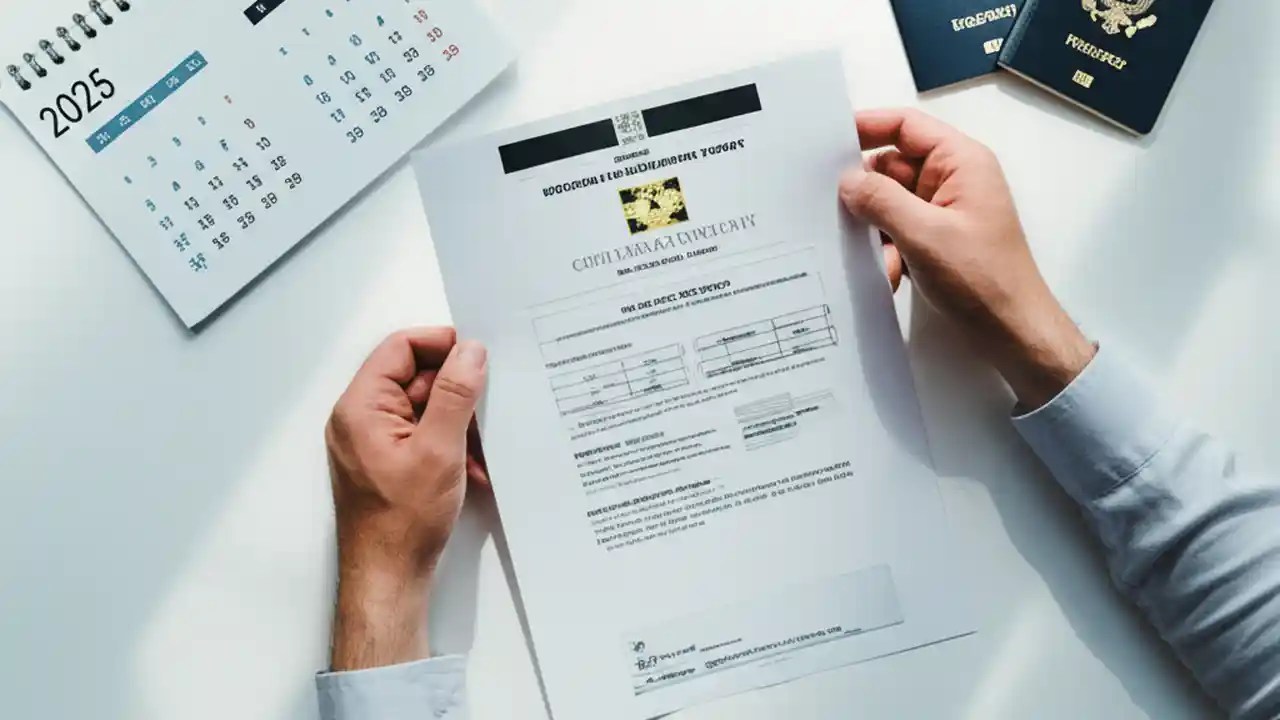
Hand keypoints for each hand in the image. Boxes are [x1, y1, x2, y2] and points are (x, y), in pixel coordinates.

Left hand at [325, 327, 487, 670]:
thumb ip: (455, 394)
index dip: (441, 345)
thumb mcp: (439, 449)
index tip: (478, 353)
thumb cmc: (402, 523)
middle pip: (415, 377)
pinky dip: (451, 445)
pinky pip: (424, 435)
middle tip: (490, 405)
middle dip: (457, 393)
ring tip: (481, 448)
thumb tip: (471, 351)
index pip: (400, 348)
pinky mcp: (389, 462)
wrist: (388, 578)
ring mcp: (375, 442)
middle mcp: (362, 419)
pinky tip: (473, 469)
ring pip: (425, 408)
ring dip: (459, 423)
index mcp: (361, 407)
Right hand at [841, 108, 1094, 408]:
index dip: (867, 127)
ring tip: (881, 258)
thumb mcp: (924, 235)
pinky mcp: (936, 239)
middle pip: (890, 167)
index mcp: (960, 162)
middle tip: (837, 214)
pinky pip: (897, 231)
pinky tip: (891, 274)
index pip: (906, 126)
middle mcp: (952, 180)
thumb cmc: (982, 279)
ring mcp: (943, 210)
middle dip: (867, 195)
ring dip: (877, 231)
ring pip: (889, 204)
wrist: (1012, 331)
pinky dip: (887, 250)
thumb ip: (880, 201)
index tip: (826, 141)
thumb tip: (847, 181)